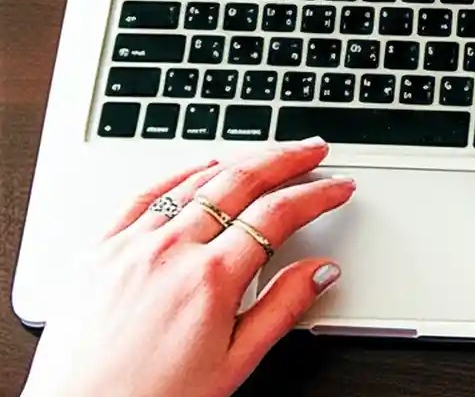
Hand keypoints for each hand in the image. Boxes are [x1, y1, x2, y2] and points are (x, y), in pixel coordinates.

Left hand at [21, 139, 354, 396]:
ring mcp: (131, 245)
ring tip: (268, 155)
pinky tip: (201, 168)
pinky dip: (180, 175)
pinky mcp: (99, 250)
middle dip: (285, 160)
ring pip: (196, 182)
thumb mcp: (235, 362)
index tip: (338, 187)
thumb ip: (283, 308)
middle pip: (241, 182)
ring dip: (240, 161)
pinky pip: (145, 195)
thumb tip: (322, 271)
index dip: (317, 194)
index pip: (278, 215)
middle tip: (313, 150)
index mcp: (210, 279)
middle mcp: (170, 251)